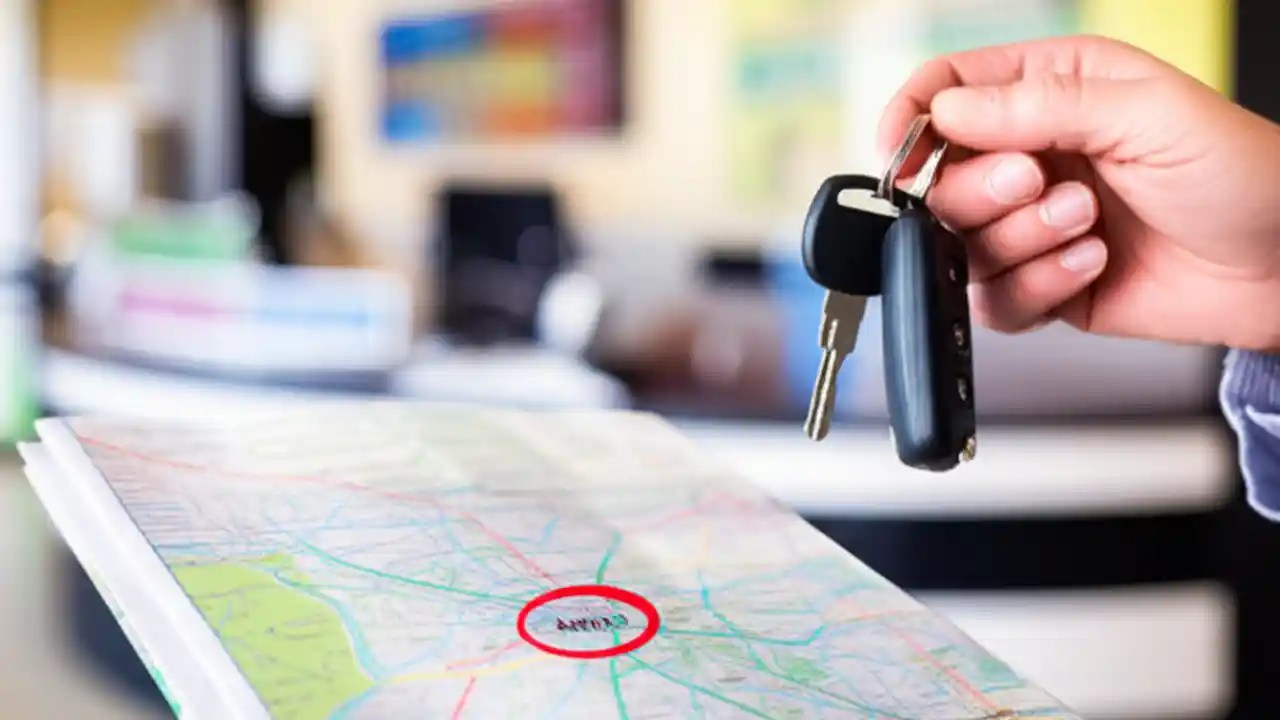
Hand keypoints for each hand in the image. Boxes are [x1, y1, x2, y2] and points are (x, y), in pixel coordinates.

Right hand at [877, 35, 1279, 351]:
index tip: (898, 145)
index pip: (949, 90)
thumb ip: (1038, 106)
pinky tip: (1092, 266)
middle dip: (982, 190)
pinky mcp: (1043, 285)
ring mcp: (1033, 226)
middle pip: (941, 178)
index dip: (912, 114)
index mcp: (1051, 92)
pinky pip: (994, 299)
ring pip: (962, 244)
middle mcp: (1032, 157)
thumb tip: (946, 110)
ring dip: (1022, 241)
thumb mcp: (1145, 114)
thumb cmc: (1240, 174)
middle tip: (1037, 183)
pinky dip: (1037, 289)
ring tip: (1088, 228)